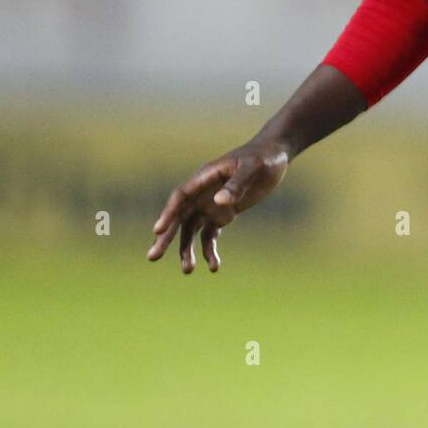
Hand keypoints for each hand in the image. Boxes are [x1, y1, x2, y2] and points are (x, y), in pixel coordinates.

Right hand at [147, 137, 290, 273]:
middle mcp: (203, 193)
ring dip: (186, 250)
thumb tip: (219, 202)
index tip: (158, 231)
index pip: (181, 197)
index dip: (168, 213)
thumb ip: (237, 184)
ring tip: (188, 270)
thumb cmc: (263, 158)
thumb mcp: (253, 167)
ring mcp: (211, 205)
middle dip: (166, 237)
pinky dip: (209, 251)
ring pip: (191, 230)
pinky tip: (214, 266)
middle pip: (179, 216)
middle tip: (152, 257)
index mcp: (206, 177)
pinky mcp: (223, 215)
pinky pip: (210, 236)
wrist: (275, 157)